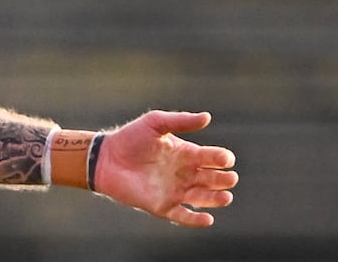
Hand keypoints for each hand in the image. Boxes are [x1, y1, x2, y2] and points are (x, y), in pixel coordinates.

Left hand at [91, 110, 237, 227]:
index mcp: (185, 153)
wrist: (106, 159)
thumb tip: (207, 117)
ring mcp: (174, 191)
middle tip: (231, 179)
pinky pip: (182, 216)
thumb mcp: (156, 123)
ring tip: (226, 198)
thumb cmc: (131, 138)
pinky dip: (195, 220)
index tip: (226, 159)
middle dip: (222, 180)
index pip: (210, 157)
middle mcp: (183, 173)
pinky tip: (207, 219)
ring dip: (214, 199)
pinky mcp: (161, 206)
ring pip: (201, 198)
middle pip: (210, 179)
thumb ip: (181, 121)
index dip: (221, 158)